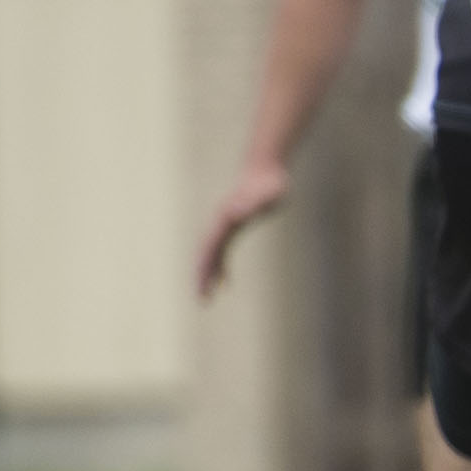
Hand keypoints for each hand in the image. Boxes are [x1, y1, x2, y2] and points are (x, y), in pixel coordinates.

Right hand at [193, 152, 292, 297]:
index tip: (203, 288)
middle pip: (205, 254)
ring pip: (211, 255)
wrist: (266, 170)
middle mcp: (220, 224)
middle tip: (200, 301)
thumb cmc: (270, 183)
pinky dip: (221, 267)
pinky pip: (222, 252)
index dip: (205, 269)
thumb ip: (253, 203)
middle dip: (201, 277)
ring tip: (206, 297)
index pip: (210, 249)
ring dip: (208, 275)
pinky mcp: (232, 228)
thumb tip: (236, 214)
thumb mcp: (267, 194)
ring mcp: (225, 226)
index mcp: (225, 220)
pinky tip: (226, 283)